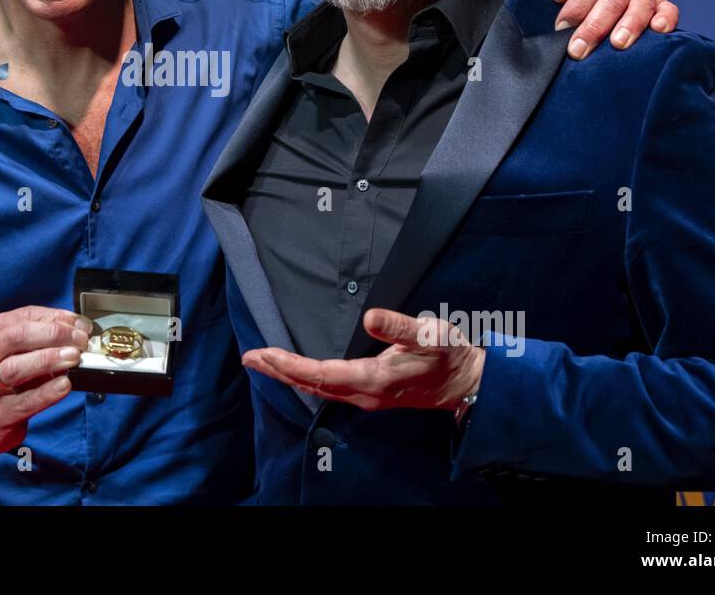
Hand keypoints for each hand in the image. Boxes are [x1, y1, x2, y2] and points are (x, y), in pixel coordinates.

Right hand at [0, 305, 90, 460]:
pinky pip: (24, 402)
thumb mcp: (17, 352)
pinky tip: (64, 385)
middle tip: (79, 340)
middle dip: (53, 334)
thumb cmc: (4, 380)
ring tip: (73, 357)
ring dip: (48, 359)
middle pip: (16, 337)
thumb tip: (77, 328)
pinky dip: (47, 392)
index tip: (79, 323)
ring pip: (14, 367)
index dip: (55, 317)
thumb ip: (43, 339)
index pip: (23, 316)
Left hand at [241, 308, 484, 412]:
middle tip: (249, 358)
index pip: (322, 374)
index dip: (291, 365)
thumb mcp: (430, 334)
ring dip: (288, 376)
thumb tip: (370, 317)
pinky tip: (295, 372)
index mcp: (374, 380)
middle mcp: (365, 394)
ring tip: (262, 362)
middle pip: (312, 384)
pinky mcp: (369, 394)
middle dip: (279, 372)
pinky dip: (306, 378)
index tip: (265, 354)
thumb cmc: (448, 355)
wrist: (466, 382)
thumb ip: (400, 326)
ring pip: (318, 388)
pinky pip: (328, 388)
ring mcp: (366, 397)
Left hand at [536, 0, 678, 59]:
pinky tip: (658, 29)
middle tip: (579, 49)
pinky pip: (669, 9)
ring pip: (640, 6)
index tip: (561, 28)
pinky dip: (666, 18)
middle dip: (595, 27)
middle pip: (612, 0)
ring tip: (618, 43)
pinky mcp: (659, 5)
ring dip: (630, 25)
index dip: (576, 7)